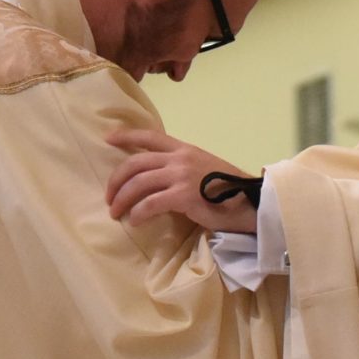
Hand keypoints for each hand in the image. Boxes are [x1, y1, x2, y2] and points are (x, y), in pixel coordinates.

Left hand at [105, 129, 258, 233]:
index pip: (149, 136)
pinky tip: (135, 222)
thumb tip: (160, 179)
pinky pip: (150, 204)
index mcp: (184, 149)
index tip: (108, 139)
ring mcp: (181, 176)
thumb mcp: (203, 168)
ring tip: (116, 212)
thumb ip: (182, 168)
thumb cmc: (229, 189)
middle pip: (135, 163)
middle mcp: (180, 158)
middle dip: (116, 180)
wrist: (250, 202)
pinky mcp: (183, 196)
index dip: (126, 136)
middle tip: (109, 196)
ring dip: (121, 199)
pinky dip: (138, 214)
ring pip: (138, 183)